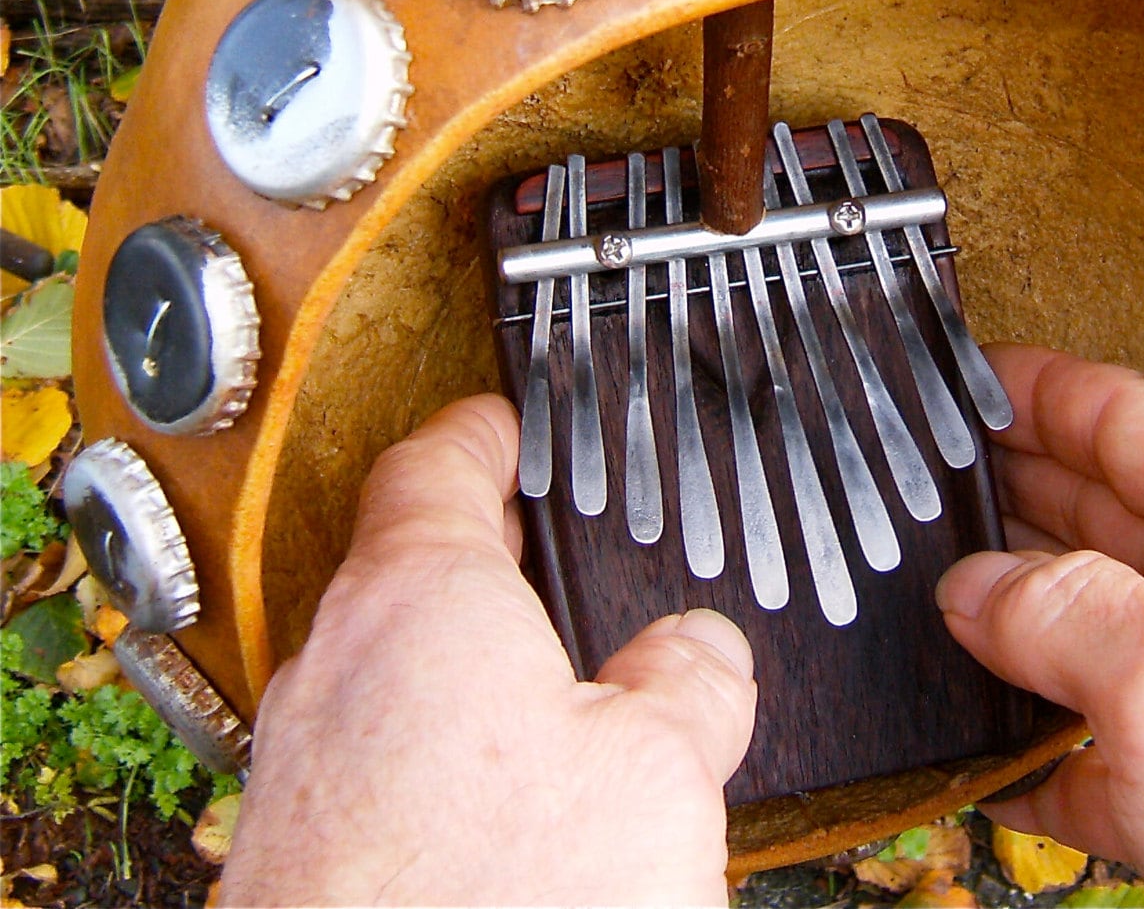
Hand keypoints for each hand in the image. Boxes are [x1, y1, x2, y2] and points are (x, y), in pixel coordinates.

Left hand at [220, 395, 756, 905]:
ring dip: (472, 662)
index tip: (509, 422)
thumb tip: (701, 652)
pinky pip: (383, 755)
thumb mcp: (656, 773)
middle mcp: (339, 666)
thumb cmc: (495, 906)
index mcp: (419, 598)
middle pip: (412, 562)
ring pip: (397, 665)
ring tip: (564, 694)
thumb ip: (689, 683)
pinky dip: (446, 748)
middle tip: (559, 554)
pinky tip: (516, 811)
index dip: (484, 431)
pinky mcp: (303, 852)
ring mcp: (306, 763)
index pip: (436, 464)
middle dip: (490, 556)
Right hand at [937, 345, 1143, 906]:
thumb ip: (1054, 610)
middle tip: (921, 500)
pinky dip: (1053, 749)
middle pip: (1116, 515)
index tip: (963, 381)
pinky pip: (1123, 747)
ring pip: (1114, 632)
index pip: (1138, 414)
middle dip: (1015, 503)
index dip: (1040, 392)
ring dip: (1022, 629)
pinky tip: (993, 761)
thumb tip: (970, 589)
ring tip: (931, 618)